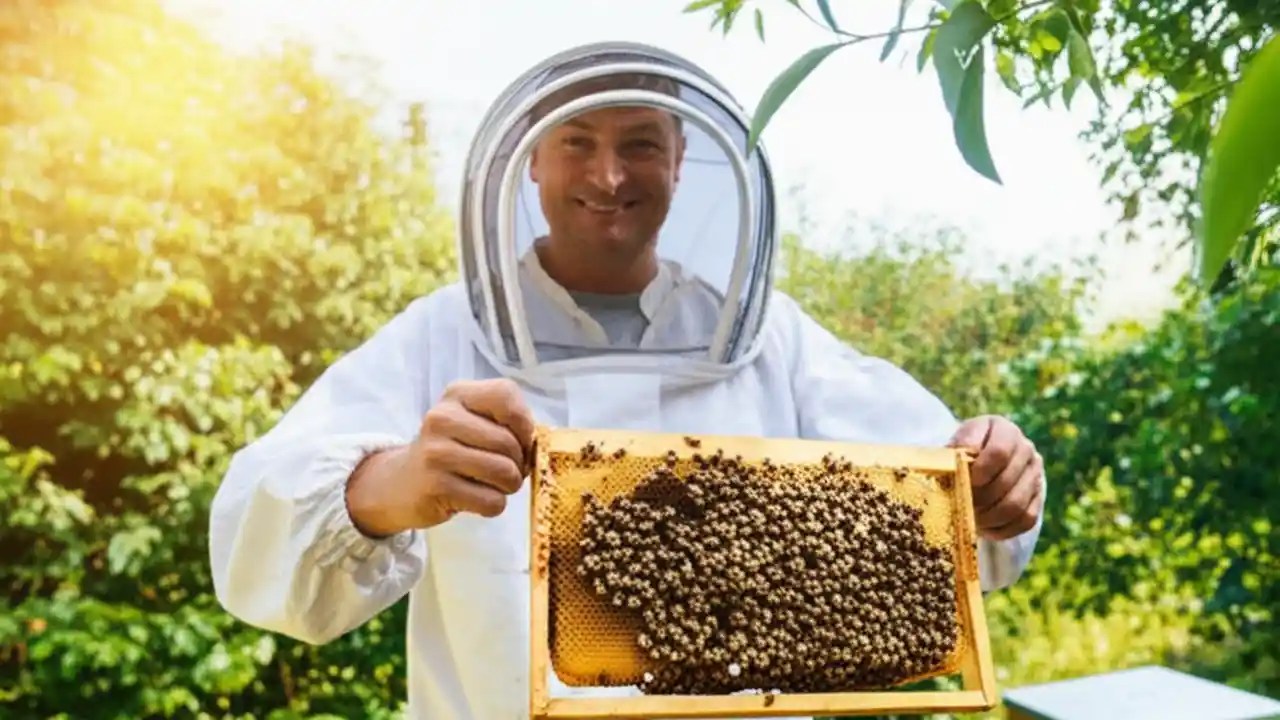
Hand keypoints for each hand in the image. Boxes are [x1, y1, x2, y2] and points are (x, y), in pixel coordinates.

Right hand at [346, 379, 535, 536]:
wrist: (401, 483)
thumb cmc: (451, 451)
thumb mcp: (473, 423)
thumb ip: (506, 423)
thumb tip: (538, 445)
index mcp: (458, 394)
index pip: (506, 396)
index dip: (524, 424)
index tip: (519, 441)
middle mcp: (442, 418)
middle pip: (509, 443)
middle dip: (519, 464)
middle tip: (507, 471)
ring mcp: (436, 452)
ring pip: (504, 473)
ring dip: (508, 486)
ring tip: (493, 485)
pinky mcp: (435, 486)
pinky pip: (491, 501)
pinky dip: (493, 505)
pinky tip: (475, 498)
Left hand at [948, 415, 1043, 540]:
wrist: (980, 461)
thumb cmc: (961, 452)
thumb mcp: (954, 446)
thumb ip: (954, 455)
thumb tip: (955, 470)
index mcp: (1004, 430)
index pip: (999, 452)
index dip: (980, 471)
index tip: (964, 481)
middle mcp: (1025, 449)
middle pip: (1006, 482)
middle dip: (980, 499)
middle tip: (962, 507)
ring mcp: (1035, 474)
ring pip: (1016, 505)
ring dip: (989, 517)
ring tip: (970, 520)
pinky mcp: (1038, 497)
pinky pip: (1025, 520)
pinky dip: (1002, 529)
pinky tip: (984, 528)